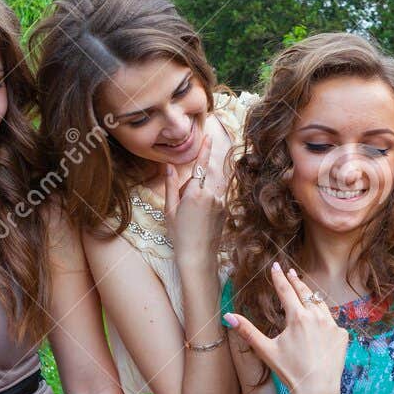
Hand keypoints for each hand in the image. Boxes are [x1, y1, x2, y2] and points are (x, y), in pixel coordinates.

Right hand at [164, 126, 226, 260]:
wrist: (198, 257)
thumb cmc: (180, 235)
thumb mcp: (170, 210)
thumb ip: (170, 186)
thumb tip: (167, 166)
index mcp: (195, 193)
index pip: (200, 166)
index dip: (204, 150)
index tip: (209, 137)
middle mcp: (211, 195)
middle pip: (200, 180)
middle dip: (190, 188)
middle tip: (181, 208)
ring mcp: (220, 203)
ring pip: (208, 190)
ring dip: (198, 196)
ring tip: (191, 216)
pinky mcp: (225, 211)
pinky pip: (214, 199)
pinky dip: (206, 204)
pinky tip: (199, 220)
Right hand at [223, 263, 347, 393]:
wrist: (317, 389)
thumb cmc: (290, 371)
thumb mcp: (266, 350)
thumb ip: (247, 331)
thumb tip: (228, 316)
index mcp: (297, 317)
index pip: (286, 291)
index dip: (279, 278)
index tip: (275, 266)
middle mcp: (317, 317)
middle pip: (304, 292)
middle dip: (295, 281)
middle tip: (290, 272)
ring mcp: (332, 325)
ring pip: (320, 304)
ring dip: (311, 296)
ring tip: (305, 291)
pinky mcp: (342, 335)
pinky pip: (331, 321)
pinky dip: (323, 318)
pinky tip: (319, 319)